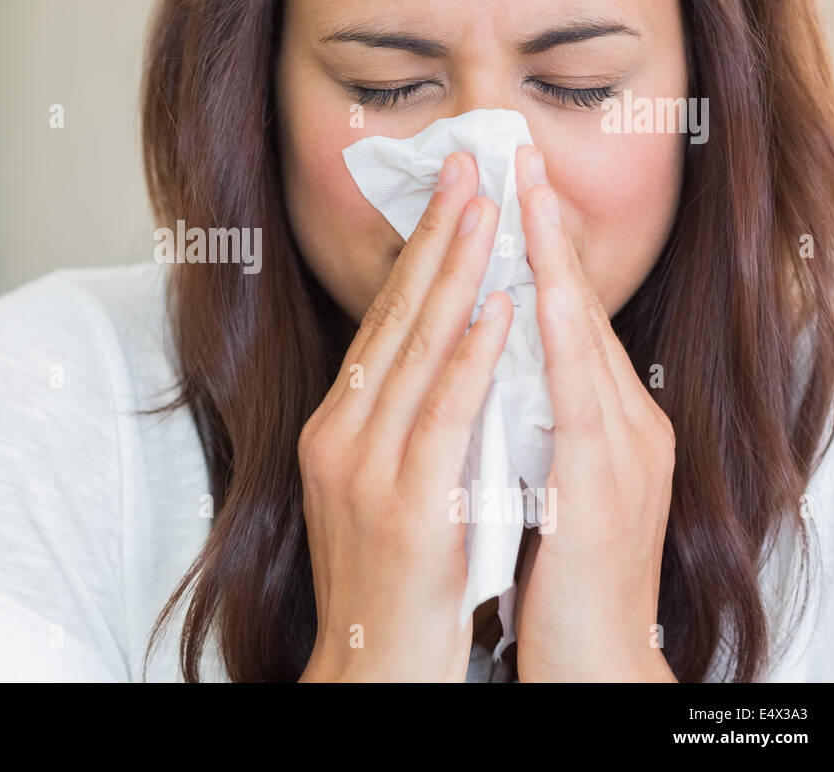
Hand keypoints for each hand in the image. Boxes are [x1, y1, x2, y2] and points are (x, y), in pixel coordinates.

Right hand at [298, 151, 512, 681]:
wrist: (373, 665)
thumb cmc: (389, 583)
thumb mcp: (377, 487)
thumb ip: (397, 424)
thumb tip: (435, 362)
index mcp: (336, 428)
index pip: (382, 325)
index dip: (417, 257)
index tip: (448, 198)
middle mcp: (339, 434)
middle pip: (394, 319)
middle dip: (435, 237)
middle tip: (468, 167)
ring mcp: (365, 465)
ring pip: (416, 350)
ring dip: (456, 271)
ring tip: (488, 207)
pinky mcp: (404, 500)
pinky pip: (444, 410)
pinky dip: (472, 352)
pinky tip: (497, 303)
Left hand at [510, 144, 677, 681]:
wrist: (592, 659)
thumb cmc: (557, 576)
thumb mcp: (540, 477)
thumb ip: (526, 418)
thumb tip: (485, 365)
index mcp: (602, 420)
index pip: (563, 316)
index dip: (537, 251)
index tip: (507, 189)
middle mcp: (622, 421)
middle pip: (578, 306)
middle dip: (545, 228)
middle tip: (517, 156)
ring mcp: (621, 448)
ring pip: (581, 333)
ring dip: (550, 258)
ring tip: (525, 191)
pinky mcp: (604, 484)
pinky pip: (576, 396)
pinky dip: (554, 340)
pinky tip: (530, 295)